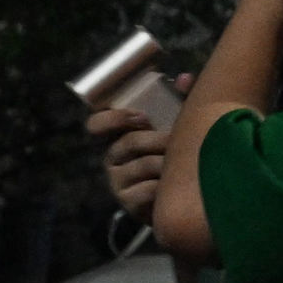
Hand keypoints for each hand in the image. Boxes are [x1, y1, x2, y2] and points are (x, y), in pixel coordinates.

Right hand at [88, 86, 175, 217]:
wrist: (177, 204)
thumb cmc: (173, 160)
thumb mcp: (174, 130)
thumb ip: (179, 102)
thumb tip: (185, 78)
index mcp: (116, 138)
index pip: (96, 124)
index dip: (112, 118)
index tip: (141, 116)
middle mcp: (112, 159)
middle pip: (128, 142)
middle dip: (157, 140)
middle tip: (177, 140)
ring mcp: (118, 183)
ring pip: (144, 165)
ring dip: (168, 162)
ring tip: (184, 163)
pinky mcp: (128, 204)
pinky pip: (149, 190)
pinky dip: (166, 187)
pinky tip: (174, 187)